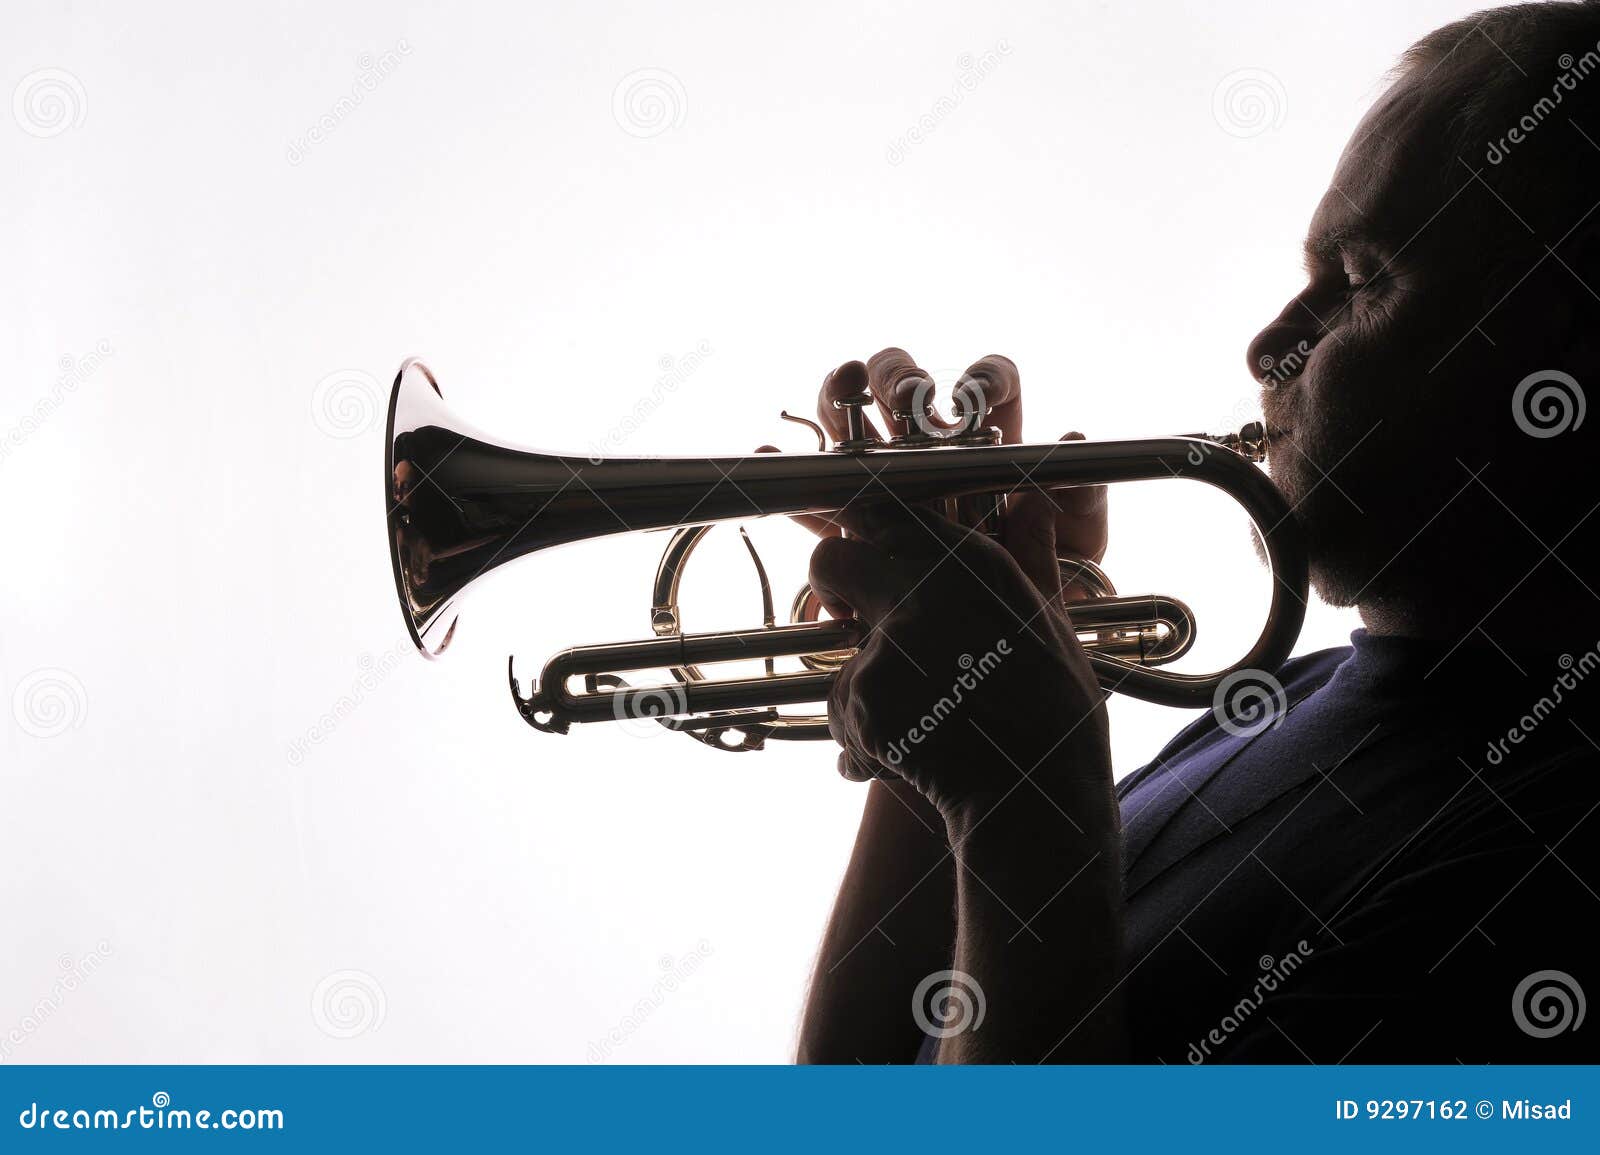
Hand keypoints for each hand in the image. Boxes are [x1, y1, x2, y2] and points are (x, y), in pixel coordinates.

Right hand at [769, 351, 1109, 597]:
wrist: (1013, 652)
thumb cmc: (1050, 586)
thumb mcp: (1077, 543)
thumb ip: (1080, 497)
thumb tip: (1072, 438)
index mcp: (993, 442)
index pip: (986, 384)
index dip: (982, 378)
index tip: (976, 399)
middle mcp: (935, 449)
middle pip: (902, 382)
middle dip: (898, 376)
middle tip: (905, 396)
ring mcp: (888, 481)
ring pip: (852, 419)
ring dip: (840, 401)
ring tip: (840, 395)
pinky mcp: (855, 525)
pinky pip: (817, 493)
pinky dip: (789, 473)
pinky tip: (771, 457)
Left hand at [809, 499, 1113, 830]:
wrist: (1038, 796)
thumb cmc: (1054, 714)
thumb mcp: (1050, 622)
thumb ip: (1029, 556)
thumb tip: (1033, 502)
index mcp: (971, 562)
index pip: (884, 511)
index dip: (859, 528)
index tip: (856, 546)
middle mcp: (926, 589)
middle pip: (831, 561)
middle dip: (829, 587)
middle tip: (847, 615)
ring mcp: (891, 643)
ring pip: (838, 655)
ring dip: (862, 691)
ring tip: (921, 727)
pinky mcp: (864, 697)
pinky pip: (842, 714)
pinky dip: (863, 742)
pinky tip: (910, 758)